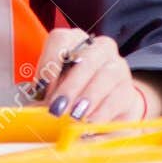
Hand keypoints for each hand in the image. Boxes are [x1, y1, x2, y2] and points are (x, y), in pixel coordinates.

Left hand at [35, 27, 161, 122]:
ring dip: (87, 98)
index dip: (50, 61)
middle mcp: (99, 48)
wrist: (109, 105)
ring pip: (105, 76)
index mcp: (74, 40)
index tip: (40, 86)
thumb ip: (45, 93)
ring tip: (74, 116)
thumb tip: (33, 109)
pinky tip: (90, 122)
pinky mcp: (128, 89)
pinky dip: (102, 112)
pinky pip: (117, 97)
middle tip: (57, 108)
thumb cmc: (75, 91)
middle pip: (86, 59)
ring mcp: (118, 66)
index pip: (61, 39)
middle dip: (70, 85)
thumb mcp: (56, 88)